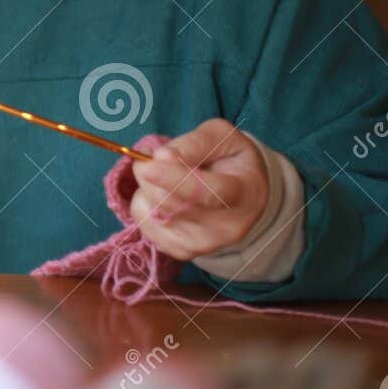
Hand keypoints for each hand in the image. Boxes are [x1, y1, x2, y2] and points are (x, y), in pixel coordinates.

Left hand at [130, 118, 270, 259]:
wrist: (244, 198)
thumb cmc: (231, 161)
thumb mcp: (222, 137)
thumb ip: (194, 143)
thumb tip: (162, 156)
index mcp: (243, 194)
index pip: (208, 193)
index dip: (175, 180)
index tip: (148, 166)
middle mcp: (226, 227)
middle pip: (172, 203)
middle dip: (150, 174)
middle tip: (151, 155)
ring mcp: (204, 244)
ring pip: (155, 213)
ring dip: (146, 187)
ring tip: (164, 175)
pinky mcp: (182, 251)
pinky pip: (144, 223)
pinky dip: (144, 202)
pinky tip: (162, 193)